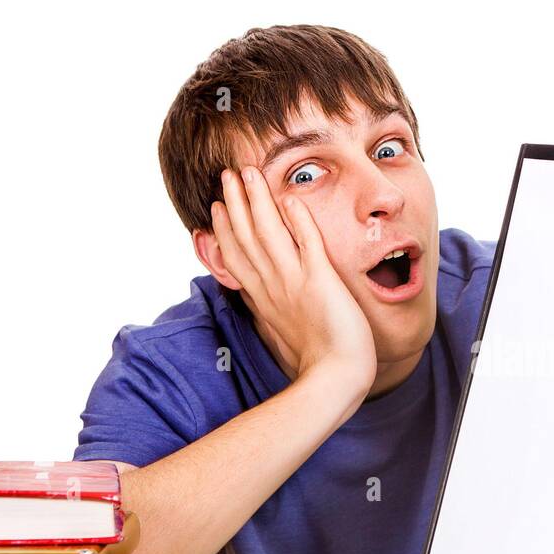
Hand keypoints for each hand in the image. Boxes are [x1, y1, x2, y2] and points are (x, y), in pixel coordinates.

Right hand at [211, 166, 376, 396]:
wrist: (335, 380)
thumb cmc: (317, 364)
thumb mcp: (284, 334)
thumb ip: (273, 314)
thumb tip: (264, 308)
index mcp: (263, 299)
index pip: (237, 257)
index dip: (226, 230)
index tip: (219, 207)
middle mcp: (273, 287)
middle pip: (247, 238)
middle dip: (236, 204)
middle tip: (227, 175)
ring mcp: (294, 283)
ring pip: (269, 233)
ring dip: (258, 201)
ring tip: (250, 173)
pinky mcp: (320, 282)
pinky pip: (307, 245)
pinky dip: (298, 222)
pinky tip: (291, 200)